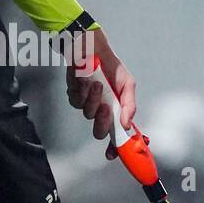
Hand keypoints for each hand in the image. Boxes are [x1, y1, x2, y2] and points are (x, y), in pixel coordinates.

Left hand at [65, 28, 136, 160]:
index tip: (112, 154)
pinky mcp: (74, 95)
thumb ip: (129, 105)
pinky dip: (81, 90)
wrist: (92, 48)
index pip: (116, 135)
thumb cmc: (111, 66)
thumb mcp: (127, 84)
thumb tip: (127, 125)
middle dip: (102, 121)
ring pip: (87, 114)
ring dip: (92, 99)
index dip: (115, 148)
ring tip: (96, 83)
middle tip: (106, 108)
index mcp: (116, 111)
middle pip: (99, 131)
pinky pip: (76, 101)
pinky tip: (85, 79)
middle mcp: (101, 111)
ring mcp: (87, 104)